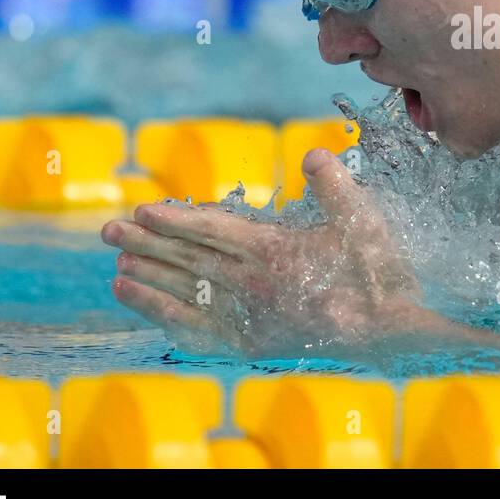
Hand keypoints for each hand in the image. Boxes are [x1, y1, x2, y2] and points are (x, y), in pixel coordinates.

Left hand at [100, 149, 431, 358]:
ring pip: (189, 294)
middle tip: (108, 231)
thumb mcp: (362, 217)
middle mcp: (254, 283)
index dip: (173, 220)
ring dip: (150, 280)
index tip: (141, 211)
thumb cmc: (378, 271)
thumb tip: (312, 155)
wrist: (391, 331)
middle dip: (146, 244)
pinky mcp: (254, 343)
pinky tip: (151, 312)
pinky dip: (171, 319)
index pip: (210, 231)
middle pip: (188, 260)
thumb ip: (334, 183)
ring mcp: (251, 316)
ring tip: (117, 268)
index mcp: (274, 250)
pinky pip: (202, 331)